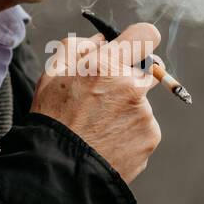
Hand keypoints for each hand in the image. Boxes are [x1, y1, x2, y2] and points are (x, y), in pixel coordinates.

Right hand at [29, 23, 162, 183]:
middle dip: (131, 77)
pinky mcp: (150, 137)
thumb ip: (80, 46)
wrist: (61, 169)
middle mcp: (132, 86)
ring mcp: (144, 113)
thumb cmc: (53, 118)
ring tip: (98, 127)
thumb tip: (104, 39)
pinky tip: (107, 140)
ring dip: (126, 108)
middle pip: (148, 70)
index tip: (133, 47)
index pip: (146, 35)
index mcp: (107, 64)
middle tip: (106, 95)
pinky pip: (143, 127)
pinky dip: (129, 131)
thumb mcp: (53, 72)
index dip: (140, 39)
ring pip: (141, 102)